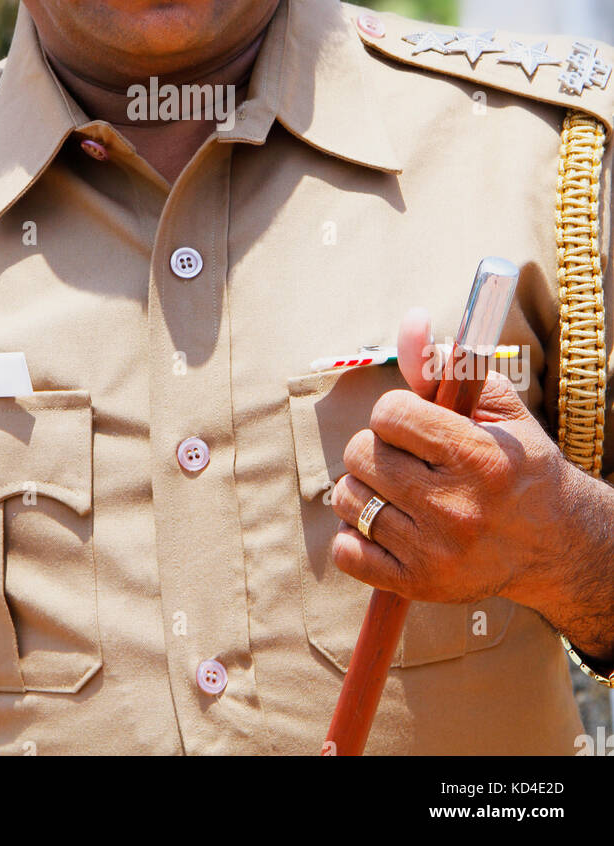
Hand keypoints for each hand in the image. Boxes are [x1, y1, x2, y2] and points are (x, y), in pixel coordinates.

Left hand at [330, 307, 613, 659]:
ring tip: (399, 490)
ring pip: (349, 499)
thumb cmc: (521, 465)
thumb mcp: (495, 406)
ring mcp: (435, 551)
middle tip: (408, 457)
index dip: (396, 414)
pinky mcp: (419, 584)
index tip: (415, 424)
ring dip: (365, 488)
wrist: (557, 544)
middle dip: (379, 447)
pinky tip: (386, 524)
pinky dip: (355, 535)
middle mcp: (455, 507)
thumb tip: (412, 320)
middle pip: (361, 454)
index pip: (389, 414)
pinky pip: (347, 552)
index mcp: (477, 456)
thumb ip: (448, 363)